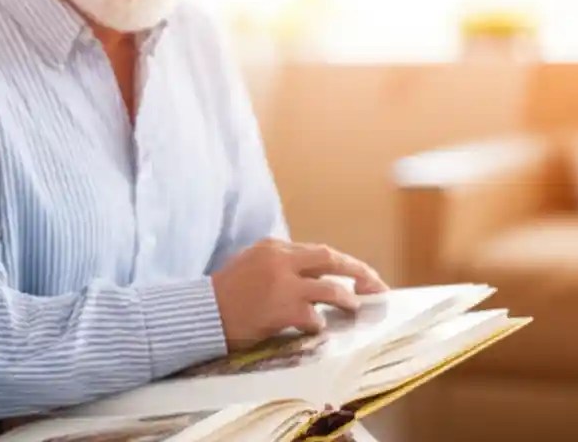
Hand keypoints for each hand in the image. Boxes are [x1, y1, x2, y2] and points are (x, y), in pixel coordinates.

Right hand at [210, 239, 387, 350]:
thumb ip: (279, 265)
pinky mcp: (283, 309)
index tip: (356, 273)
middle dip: (358, 272)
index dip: (340, 264)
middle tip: (376, 286)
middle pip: (331, 260)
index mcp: (273, 247)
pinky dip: (319, 324)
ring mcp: (284, 284)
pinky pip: (314, 317)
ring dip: (347, 300)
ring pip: (331, 289)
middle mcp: (281, 260)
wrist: (201, 314)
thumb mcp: (250, 265)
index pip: (317, 252)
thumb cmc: (224, 294)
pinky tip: (315, 330)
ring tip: (354, 309)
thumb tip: (312, 276)